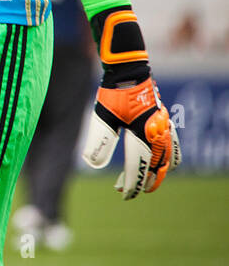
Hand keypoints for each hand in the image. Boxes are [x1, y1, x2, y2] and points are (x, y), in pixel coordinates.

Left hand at [81, 7, 179, 197]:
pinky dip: (169, 159)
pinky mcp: (165, 122)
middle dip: (144, 181)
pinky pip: (174, 146)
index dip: (132, 183)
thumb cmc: (113, 94)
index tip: (124, 194)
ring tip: (147, 181)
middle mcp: (157, 133)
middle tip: (129, 190)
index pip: (138, 166)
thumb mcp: (101, 118)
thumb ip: (99, 142)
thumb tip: (93, 164)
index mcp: (142, 133)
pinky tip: (161, 163)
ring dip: (158, 172)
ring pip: (169, 159)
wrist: (129, 71)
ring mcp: (164, 128)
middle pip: (156, 167)